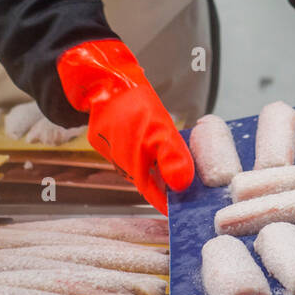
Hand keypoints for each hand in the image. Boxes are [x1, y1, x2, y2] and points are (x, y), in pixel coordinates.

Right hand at [56, 39, 194, 213]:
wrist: (106, 82)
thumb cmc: (133, 104)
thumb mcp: (160, 128)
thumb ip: (171, 156)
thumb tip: (182, 185)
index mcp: (134, 166)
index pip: (155, 195)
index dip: (169, 204)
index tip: (182, 212)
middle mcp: (122, 164)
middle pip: (148, 183)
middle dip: (166, 189)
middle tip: (188, 191)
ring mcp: (114, 152)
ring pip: (140, 168)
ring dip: (157, 171)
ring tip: (178, 171)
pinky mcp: (109, 140)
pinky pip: (132, 154)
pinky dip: (147, 155)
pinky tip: (158, 149)